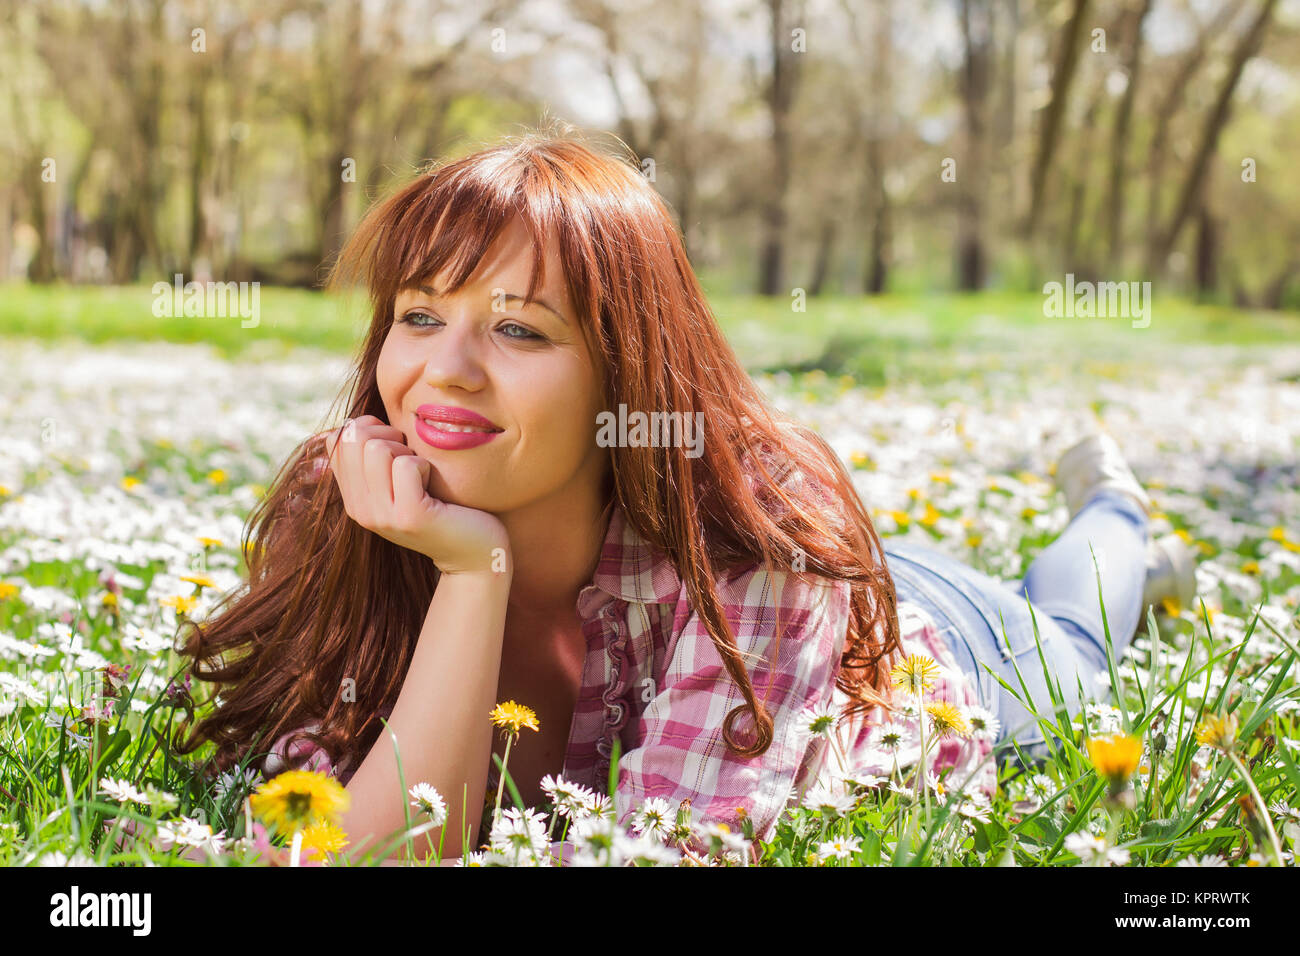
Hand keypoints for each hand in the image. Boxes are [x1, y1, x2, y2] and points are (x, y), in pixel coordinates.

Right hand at [321, 415, 511, 574]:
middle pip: (354, 437)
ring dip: (407, 452)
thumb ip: (374, 458)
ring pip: (376, 448)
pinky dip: (426, 466)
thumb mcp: (399, 481)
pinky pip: (407, 465)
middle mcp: (359, 510)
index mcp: (353, 498)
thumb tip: (358, 422)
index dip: (368, 429)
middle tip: (412, 461)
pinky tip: (434, 488)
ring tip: (423, 476)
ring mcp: (382, 516)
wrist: (474, 551)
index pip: (336, 440)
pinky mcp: (409, 517)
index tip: (394, 447)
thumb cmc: (443, 504)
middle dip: (389, 436)